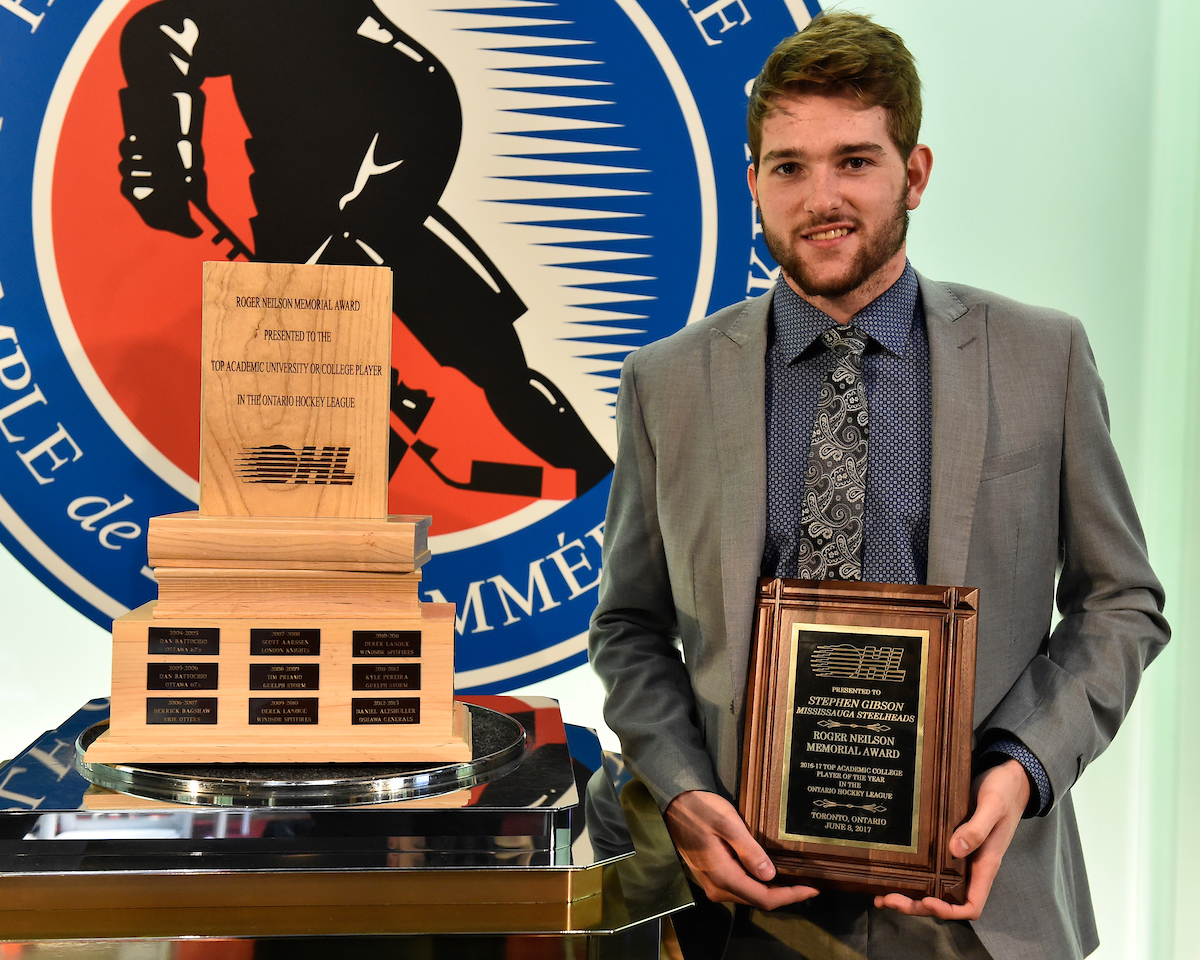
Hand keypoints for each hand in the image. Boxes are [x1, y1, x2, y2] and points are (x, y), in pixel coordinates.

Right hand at [663, 790, 818, 909]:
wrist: (674, 804)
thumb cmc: (701, 809)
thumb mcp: (727, 823)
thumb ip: (748, 850)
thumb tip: (769, 875)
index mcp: (723, 876)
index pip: (763, 898)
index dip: (790, 896)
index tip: (812, 887)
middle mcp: (718, 887)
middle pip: (757, 899)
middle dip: (784, 893)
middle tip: (808, 880)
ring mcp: (713, 883)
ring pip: (749, 894)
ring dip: (771, 888)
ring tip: (793, 875)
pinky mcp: (712, 876)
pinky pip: (740, 886)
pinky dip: (758, 882)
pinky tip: (769, 870)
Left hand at [875, 759, 1029, 920]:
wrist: (1008, 776)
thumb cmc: (1004, 791)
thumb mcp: (993, 805)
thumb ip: (977, 828)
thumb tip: (956, 850)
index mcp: (985, 864)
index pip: (971, 905)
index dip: (949, 911)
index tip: (926, 901)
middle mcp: (971, 865)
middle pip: (946, 901)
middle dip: (918, 906)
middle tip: (889, 899)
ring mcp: (960, 855)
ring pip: (936, 887)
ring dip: (912, 894)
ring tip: (884, 894)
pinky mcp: (949, 841)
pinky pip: (932, 865)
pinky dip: (914, 873)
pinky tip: (893, 869)